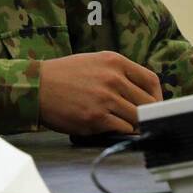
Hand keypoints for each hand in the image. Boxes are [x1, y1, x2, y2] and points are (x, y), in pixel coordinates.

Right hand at [39, 51, 161, 134]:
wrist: (34, 87)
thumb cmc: (61, 75)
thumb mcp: (92, 62)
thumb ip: (117, 73)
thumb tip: (139, 93)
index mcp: (114, 61)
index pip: (151, 80)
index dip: (157, 96)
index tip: (154, 105)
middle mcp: (113, 78)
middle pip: (148, 102)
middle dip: (146, 113)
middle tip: (140, 119)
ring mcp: (105, 99)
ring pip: (137, 118)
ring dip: (133, 124)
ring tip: (123, 124)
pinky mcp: (96, 118)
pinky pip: (123, 129)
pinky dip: (121, 131)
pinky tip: (110, 128)